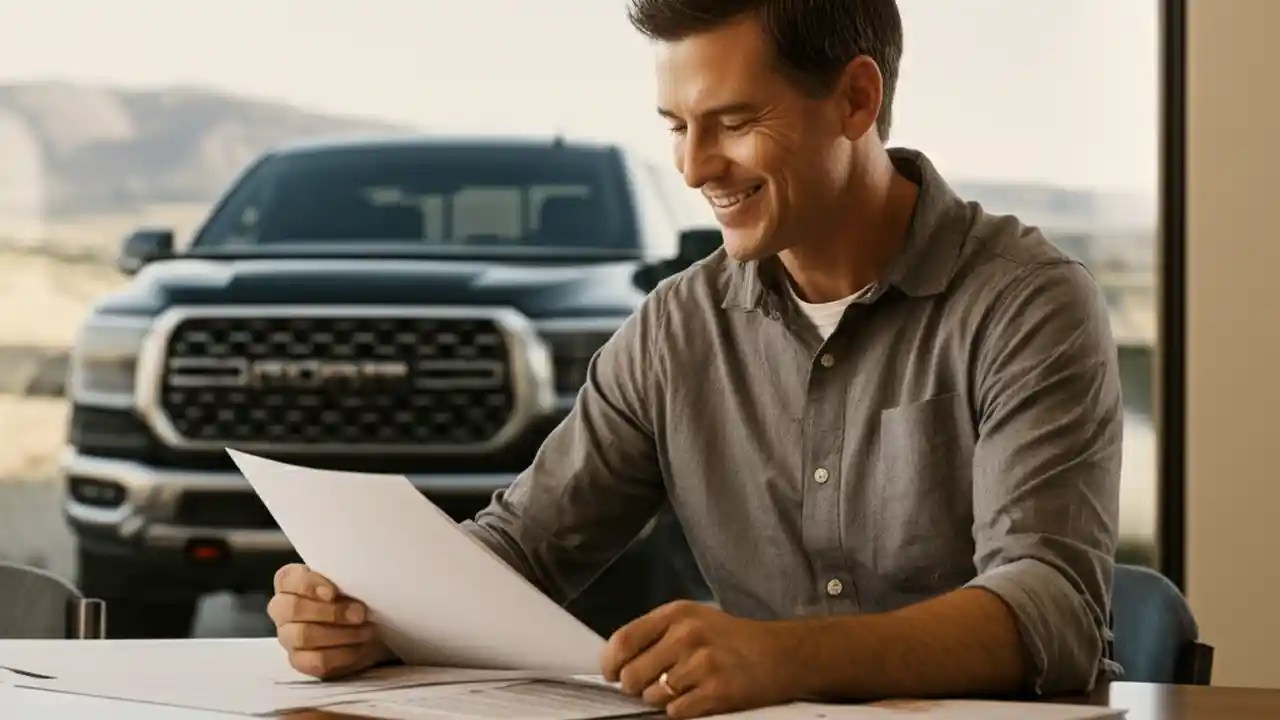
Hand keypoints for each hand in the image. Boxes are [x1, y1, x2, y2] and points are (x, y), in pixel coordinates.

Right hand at [268, 563, 394, 678]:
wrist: (366, 629)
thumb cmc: (352, 598)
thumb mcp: (350, 583)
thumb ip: (344, 580)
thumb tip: (356, 580)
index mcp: (290, 583)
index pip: (287, 578)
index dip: (308, 585)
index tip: (333, 592)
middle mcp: (282, 609)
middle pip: (292, 609)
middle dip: (331, 612)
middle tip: (360, 613)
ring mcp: (287, 636)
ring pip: (303, 636)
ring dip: (341, 633)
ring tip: (366, 630)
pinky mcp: (299, 661)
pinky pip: (316, 660)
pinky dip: (342, 654)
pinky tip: (359, 647)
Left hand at [601, 600, 803, 718]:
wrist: (778, 654)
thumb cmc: (728, 639)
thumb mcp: (692, 620)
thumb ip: (656, 634)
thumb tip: (616, 662)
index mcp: (676, 613)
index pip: (623, 640)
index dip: (610, 663)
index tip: (611, 674)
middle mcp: (686, 635)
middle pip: (632, 674)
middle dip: (635, 686)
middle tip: (650, 685)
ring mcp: (702, 664)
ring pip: (653, 696)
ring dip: (660, 699)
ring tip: (682, 688)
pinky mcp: (716, 691)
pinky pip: (676, 712)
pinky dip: (680, 710)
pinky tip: (695, 698)